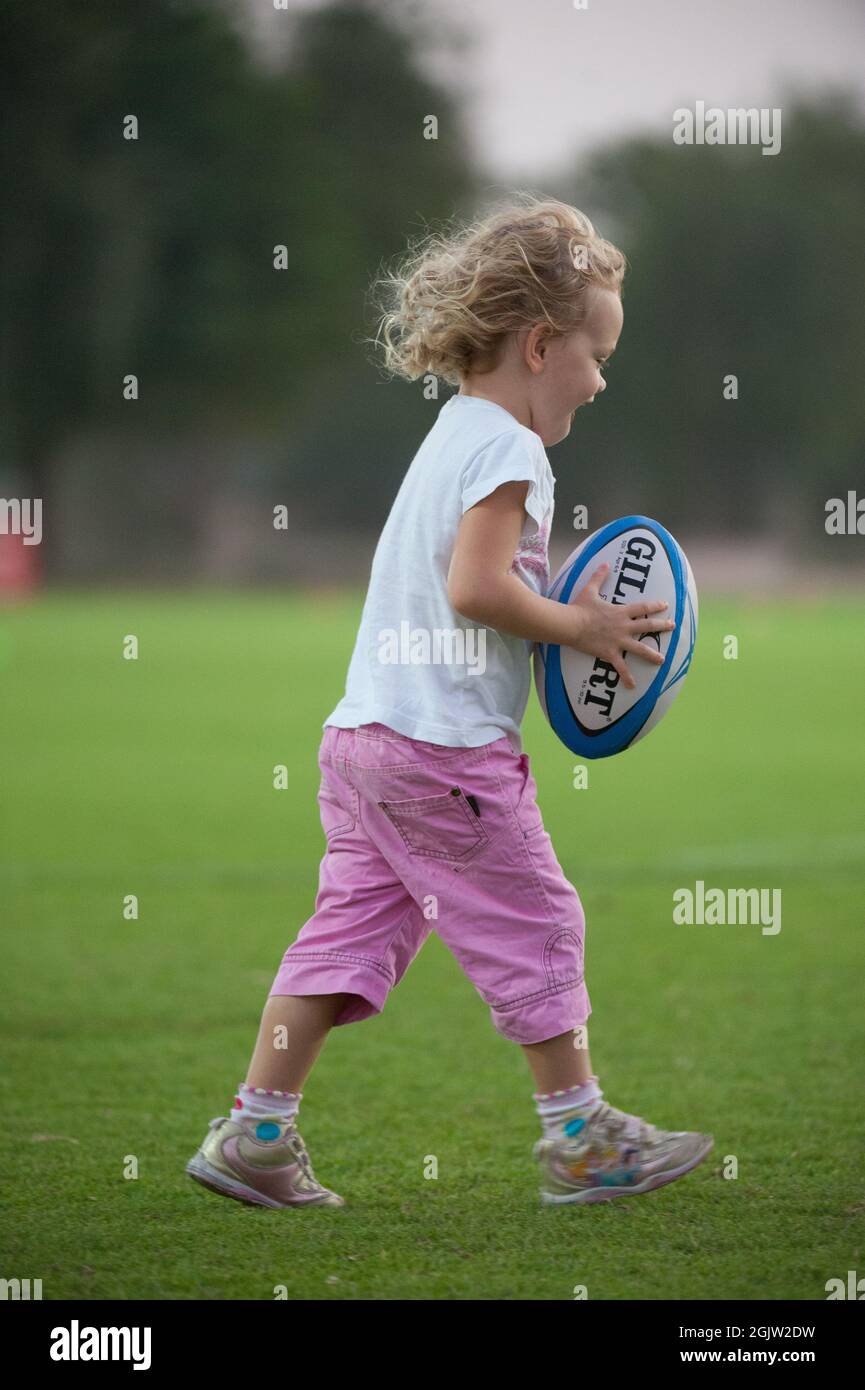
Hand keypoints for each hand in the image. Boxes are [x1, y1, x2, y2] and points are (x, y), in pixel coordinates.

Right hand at [563, 562, 674, 689]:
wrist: (571, 624)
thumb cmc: (579, 608)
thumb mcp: (589, 590)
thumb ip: (599, 577)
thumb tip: (605, 563)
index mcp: (620, 612)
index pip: (642, 608)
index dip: (655, 606)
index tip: (665, 605)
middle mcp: (623, 626)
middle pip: (647, 626)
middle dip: (662, 626)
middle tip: (672, 626)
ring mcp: (618, 641)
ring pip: (640, 649)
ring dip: (652, 655)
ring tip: (662, 660)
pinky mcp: (610, 653)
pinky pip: (620, 667)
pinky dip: (626, 677)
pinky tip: (633, 685)